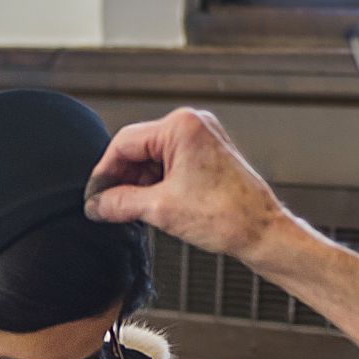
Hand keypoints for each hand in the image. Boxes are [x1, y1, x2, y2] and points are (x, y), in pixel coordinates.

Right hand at [84, 110, 300, 266]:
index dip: (104, 172)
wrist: (263, 233)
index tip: (94, 196)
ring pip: (153, 158)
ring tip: (130, 211)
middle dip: (122, 179)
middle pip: (139, 149)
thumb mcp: (160, 210)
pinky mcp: (208, 155)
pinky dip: (156, 184)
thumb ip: (120, 203)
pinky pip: (171, 164)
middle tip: (108, 207)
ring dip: (139, 184)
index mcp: (181, 127)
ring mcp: (202, 139)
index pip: (125, 143)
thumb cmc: (227, 216)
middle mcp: (192, 125)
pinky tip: (150, 205)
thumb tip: (96, 205)